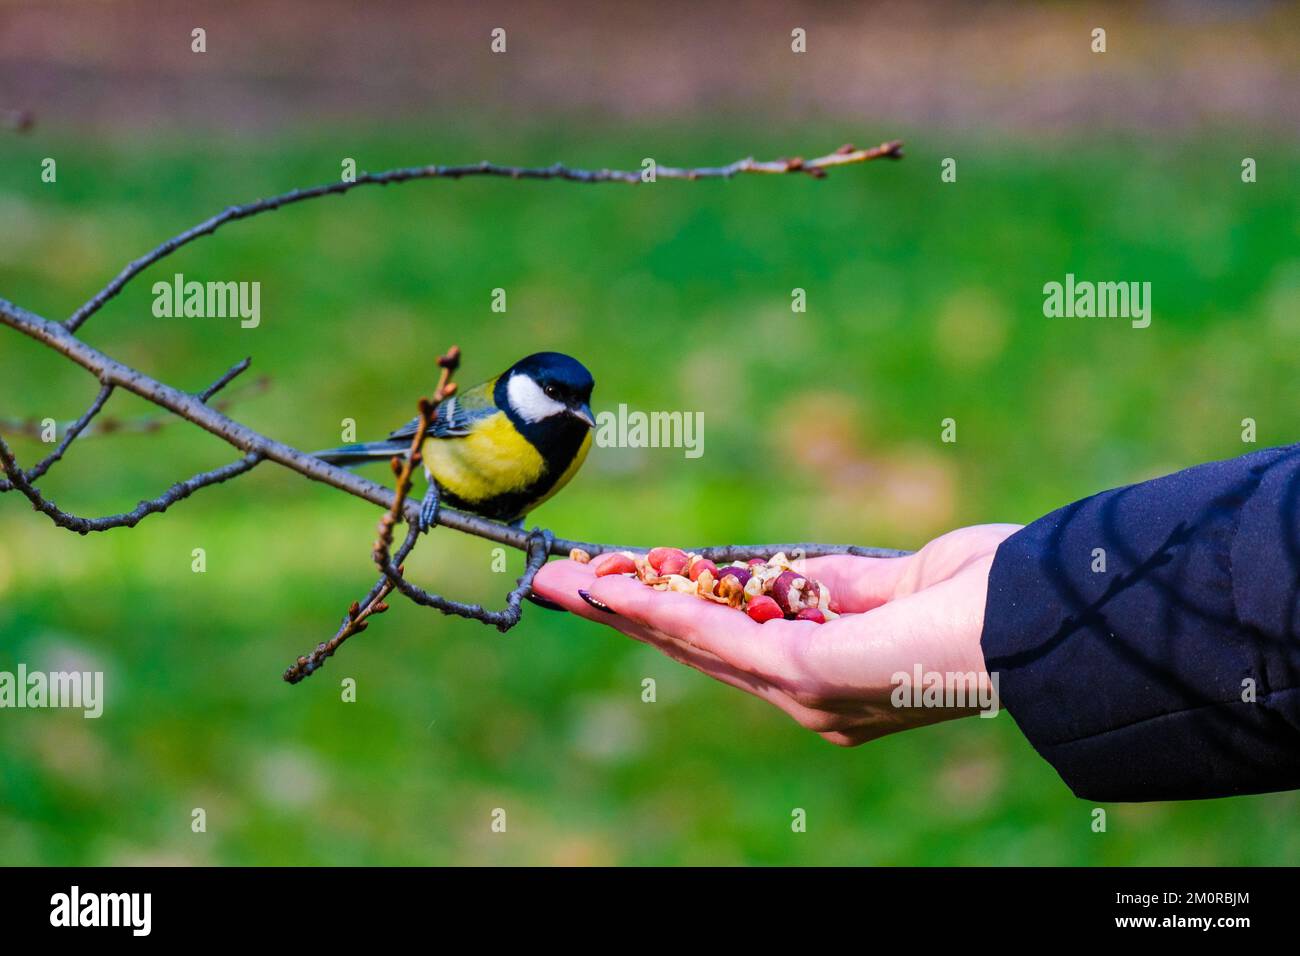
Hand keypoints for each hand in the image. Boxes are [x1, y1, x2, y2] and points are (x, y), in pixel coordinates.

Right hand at [532, 524, 1021, 745]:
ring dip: (628, 606)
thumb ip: (833, 587)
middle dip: (628, 611)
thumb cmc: (990, 598)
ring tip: (570, 580)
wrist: (1045, 617)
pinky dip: (663, 609)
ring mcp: (806, 693)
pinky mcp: (809, 674)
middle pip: (698, 647)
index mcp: (833, 677)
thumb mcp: (896, 585)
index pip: (734, 640)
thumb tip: (783, 577)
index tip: (622, 582)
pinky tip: (619, 587)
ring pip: (695, 643)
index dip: (671, 610)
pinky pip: (719, 637)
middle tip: (563, 582)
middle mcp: (811, 698)